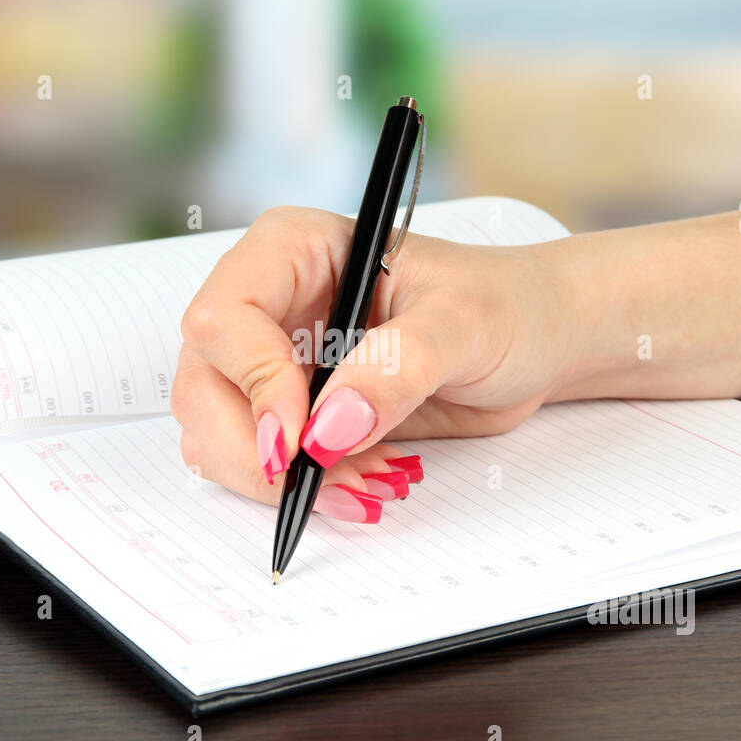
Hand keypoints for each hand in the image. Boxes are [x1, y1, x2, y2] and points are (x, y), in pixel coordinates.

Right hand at [171, 206, 575, 520]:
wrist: (536, 343)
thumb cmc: (506, 305)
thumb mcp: (463, 325)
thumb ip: (396, 368)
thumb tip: (329, 428)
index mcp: (293, 250)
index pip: (223, 318)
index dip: (252, 383)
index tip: (301, 437)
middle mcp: (269, 303)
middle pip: (204, 387)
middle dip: (258, 451)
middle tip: (326, 483)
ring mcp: (273, 362)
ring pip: (217, 435)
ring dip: (281, 479)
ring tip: (366, 484)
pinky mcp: (292, 413)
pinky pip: (259, 463)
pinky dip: (299, 489)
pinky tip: (360, 484)